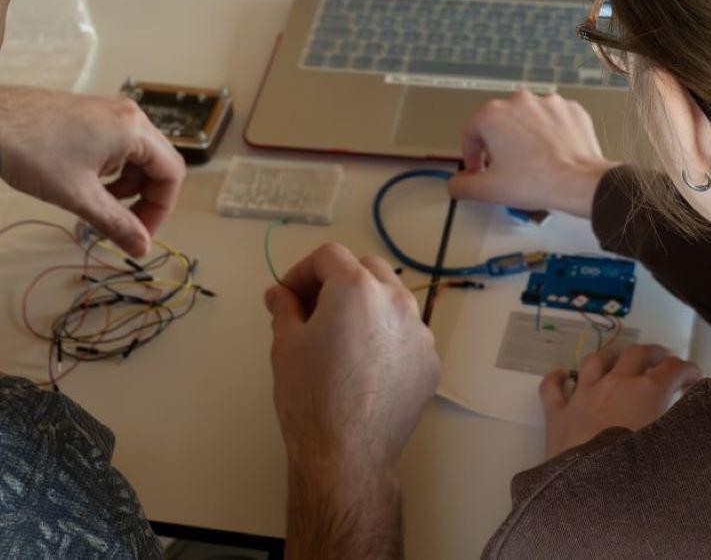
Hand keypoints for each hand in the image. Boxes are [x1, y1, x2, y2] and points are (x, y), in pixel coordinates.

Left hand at [0, 86, 183, 258]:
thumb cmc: (35, 156)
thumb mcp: (79, 196)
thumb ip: (117, 224)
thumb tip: (142, 249)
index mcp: (134, 129)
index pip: (172, 173)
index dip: (161, 209)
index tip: (140, 235)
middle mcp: (128, 115)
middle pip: (157, 163)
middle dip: (144, 199)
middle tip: (122, 226)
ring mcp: (109, 111)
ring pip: (137, 156)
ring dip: (127, 187)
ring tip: (100, 207)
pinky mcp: (91, 113)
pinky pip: (117, 146)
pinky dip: (112, 171)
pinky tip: (88, 185)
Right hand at [266, 244, 439, 472]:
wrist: (347, 454)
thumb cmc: (309, 394)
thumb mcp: (285, 345)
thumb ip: (285, 308)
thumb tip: (279, 294)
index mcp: (356, 288)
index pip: (328, 256)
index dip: (302, 271)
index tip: (287, 296)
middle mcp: (396, 301)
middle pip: (367, 269)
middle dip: (338, 281)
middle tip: (313, 311)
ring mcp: (420, 332)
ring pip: (391, 301)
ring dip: (366, 307)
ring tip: (341, 339)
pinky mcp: (430, 362)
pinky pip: (406, 335)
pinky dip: (385, 338)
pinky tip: (366, 368)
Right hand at [449, 89, 617, 217]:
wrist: (580, 182)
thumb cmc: (536, 181)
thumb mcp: (488, 190)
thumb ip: (462, 186)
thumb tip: (455, 185)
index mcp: (493, 114)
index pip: (471, 132)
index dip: (472, 155)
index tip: (479, 169)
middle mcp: (519, 101)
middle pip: (499, 123)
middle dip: (499, 145)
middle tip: (506, 168)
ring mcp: (548, 102)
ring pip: (527, 119)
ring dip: (525, 137)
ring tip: (532, 162)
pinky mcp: (570, 109)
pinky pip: (552, 119)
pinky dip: (549, 133)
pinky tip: (552, 153)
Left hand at [541, 343, 699, 459]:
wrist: (591, 488)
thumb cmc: (638, 471)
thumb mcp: (670, 448)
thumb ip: (680, 426)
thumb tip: (690, 416)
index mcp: (646, 392)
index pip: (672, 369)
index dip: (687, 369)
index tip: (695, 377)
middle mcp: (614, 384)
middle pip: (635, 355)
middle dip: (652, 353)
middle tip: (662, 359)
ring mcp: (583, 394)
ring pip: (594, 361)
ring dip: (609, 356)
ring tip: (617, 359)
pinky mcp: (558, 412)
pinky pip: (552, 387)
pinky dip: (558, 378)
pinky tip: (563, 375)